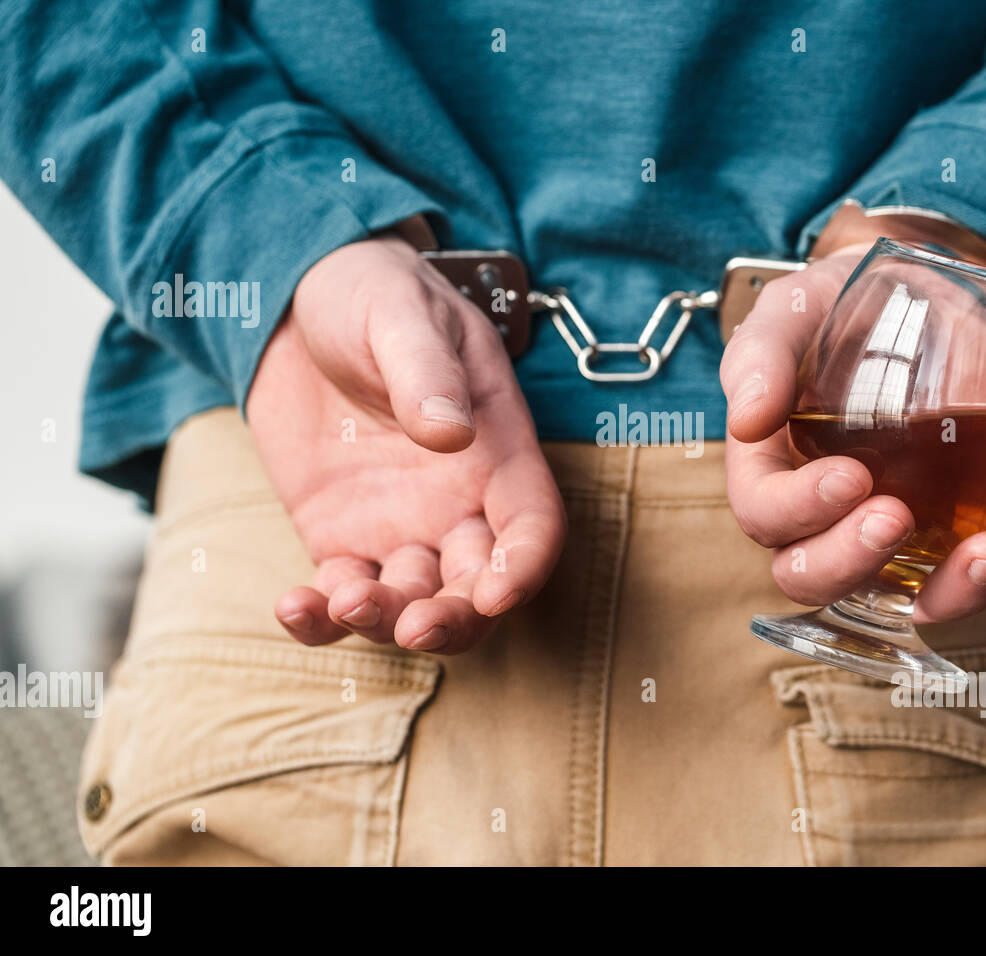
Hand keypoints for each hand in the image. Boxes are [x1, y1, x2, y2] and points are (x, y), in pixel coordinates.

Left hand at [246, 234, 565, 651]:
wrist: (294, 300)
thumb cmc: (370, 295)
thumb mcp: (402, 315)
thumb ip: (428, 372)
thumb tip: (449, 431)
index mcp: (497, 451)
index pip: (533, 526)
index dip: (525, 567)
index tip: (496, 592)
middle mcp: (459, 503)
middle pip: (479, 588)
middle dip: (457, 618)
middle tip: (417, 625)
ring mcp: (399, 527)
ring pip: (412, 603)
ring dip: (386, 619)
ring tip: (342, 598)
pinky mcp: (339, 537)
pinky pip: (339, 592)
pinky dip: (320, 616)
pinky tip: (294, 606)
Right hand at [720, 222, 985, 622]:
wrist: (916, 291)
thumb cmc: (838, 308)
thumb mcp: (791, 310)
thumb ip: (760, 355)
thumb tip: (746, 421)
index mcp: (771, 469)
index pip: (765, 518)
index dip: (799, 512)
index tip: (849, 476)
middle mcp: (823, 516)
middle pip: (817, 577)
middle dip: (855, 562)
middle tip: (896, 517)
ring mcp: (893, 526)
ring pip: (908, 596)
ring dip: (953, 589)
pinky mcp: (956, 520)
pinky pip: (985, 555)